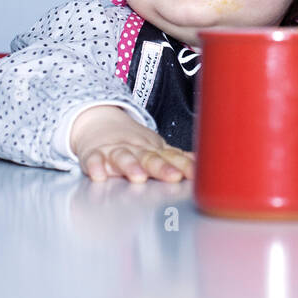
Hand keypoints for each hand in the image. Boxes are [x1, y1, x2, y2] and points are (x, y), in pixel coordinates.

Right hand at [71, 105, 193, 183]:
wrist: (97, 121)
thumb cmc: (131, 141)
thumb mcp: (156, 148)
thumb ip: (177, 159)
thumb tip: (204, 163)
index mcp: (152, 149)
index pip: (171, 157)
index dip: (184, 166)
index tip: (195, 175)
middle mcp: (135, 149)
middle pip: (149, 157)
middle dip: (161, 167)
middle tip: (172, 176)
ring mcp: (114, 150)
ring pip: (123, 157)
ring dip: (130, 166)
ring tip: (137, 176)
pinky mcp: (93, 154)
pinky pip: (93, 160)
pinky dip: (95, 166)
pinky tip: (99, 174)